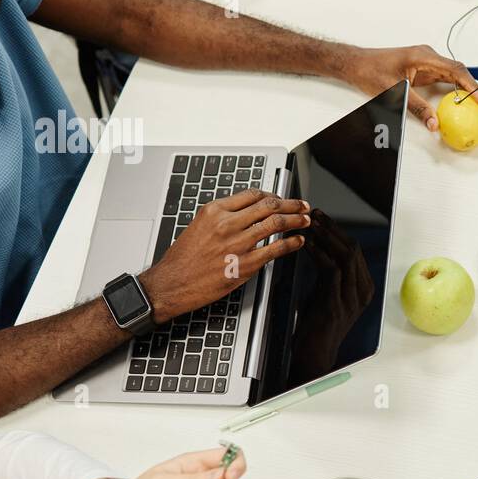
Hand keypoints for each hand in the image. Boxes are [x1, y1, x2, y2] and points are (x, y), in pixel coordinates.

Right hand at [141, 189, 310, 321]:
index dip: (272, 195)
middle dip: (291, 204)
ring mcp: (237, 243)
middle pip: (268, 205)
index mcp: (214, 210)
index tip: (281, 199)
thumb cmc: (183, 259)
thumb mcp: (198, 226)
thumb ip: (222, 217)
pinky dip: (291, 243)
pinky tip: (298, 241)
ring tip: (305, 221)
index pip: (252, 195)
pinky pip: (275, 249)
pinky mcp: (245, 264)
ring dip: (296, 220)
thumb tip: (246, 212)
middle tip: (303, 205)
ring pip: (276, 223)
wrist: (171, 283)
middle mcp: (227, 223)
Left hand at [337, 44, 477, 129]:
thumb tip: (435, 124)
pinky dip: (459, 92)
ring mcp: (428, 63)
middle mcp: (429, 57)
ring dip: (472, 93)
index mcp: (424, 57)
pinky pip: (447, 81)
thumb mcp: (394, 92)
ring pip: (457, 77)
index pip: (456, 71)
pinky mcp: (425, 71)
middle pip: (461, 74)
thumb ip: (417, 108)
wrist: (357, 63)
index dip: (472, 87)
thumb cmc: (371, 72)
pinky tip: (467, 105)